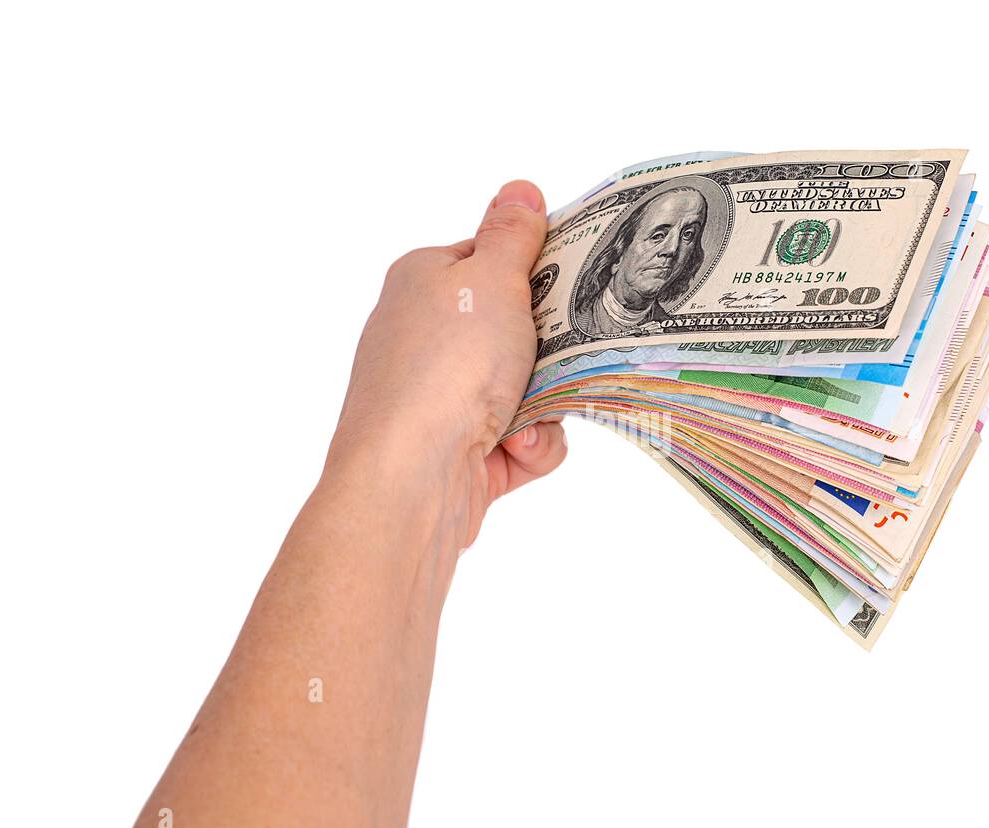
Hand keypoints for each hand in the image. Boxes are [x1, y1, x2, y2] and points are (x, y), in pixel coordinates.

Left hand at [327, 180, 567, 546]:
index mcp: (425, 281)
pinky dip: (530, 444)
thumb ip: (512, 235)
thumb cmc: (444, 369)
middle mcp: (428, 336)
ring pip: (532, 387)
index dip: (537, 269)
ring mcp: (444, 396)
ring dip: (546, 403)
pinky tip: (512, 448)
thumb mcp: (490, 280)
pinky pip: (524, 436)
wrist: (411, 478)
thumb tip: (519, 188)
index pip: (492, 259)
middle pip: (521, 328)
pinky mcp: (464, 449)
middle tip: (567, 351)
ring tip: (525, 416)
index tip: (577, 280)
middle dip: (553, 348)